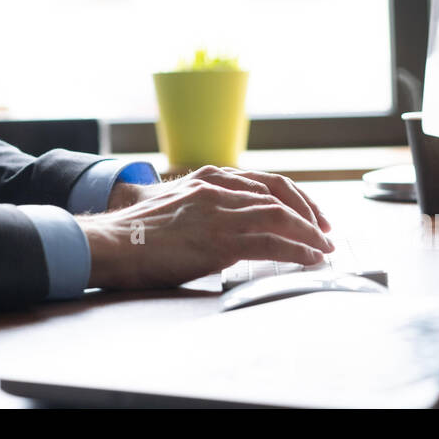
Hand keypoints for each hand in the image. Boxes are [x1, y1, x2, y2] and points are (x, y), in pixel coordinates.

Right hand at [105, 164, 330, 231]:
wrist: (112, 243)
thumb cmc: (136, 233)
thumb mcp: (174, 207)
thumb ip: (203, 209)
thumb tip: (226, 229)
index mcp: (207, 179)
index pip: (265, 182)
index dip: (294, 198)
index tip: (310, 215)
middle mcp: (217, 189)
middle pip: (278, 194)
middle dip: (308, 213)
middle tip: (325, 233)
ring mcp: (219, 213)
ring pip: (279, 216)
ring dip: (308, 234)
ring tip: (324, 249)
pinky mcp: (219, 240)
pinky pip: (270, 242)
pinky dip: (296, 250)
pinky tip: (308, 259)